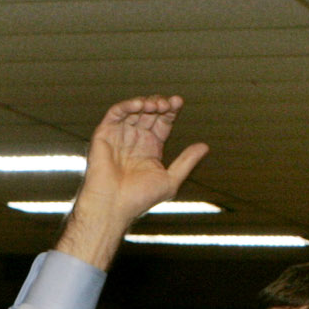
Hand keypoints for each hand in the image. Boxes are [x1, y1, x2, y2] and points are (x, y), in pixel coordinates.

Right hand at [56, 96, 210, 270]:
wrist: (113, 206)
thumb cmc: (139, 199)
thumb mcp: (170, 180)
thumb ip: (186, 162)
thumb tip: (205, 146)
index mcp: (150, 148)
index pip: (162, 122)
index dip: (170, 110)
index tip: (179, 102)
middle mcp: (134, 140)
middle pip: (149, 113)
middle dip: (159, 104)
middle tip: (167, 104)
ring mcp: (119, 136)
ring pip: (133, 110)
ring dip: (145, 103)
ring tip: (155, 105)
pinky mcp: (103, 135)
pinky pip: (115, 114)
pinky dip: (126, 105)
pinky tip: (139, 105)